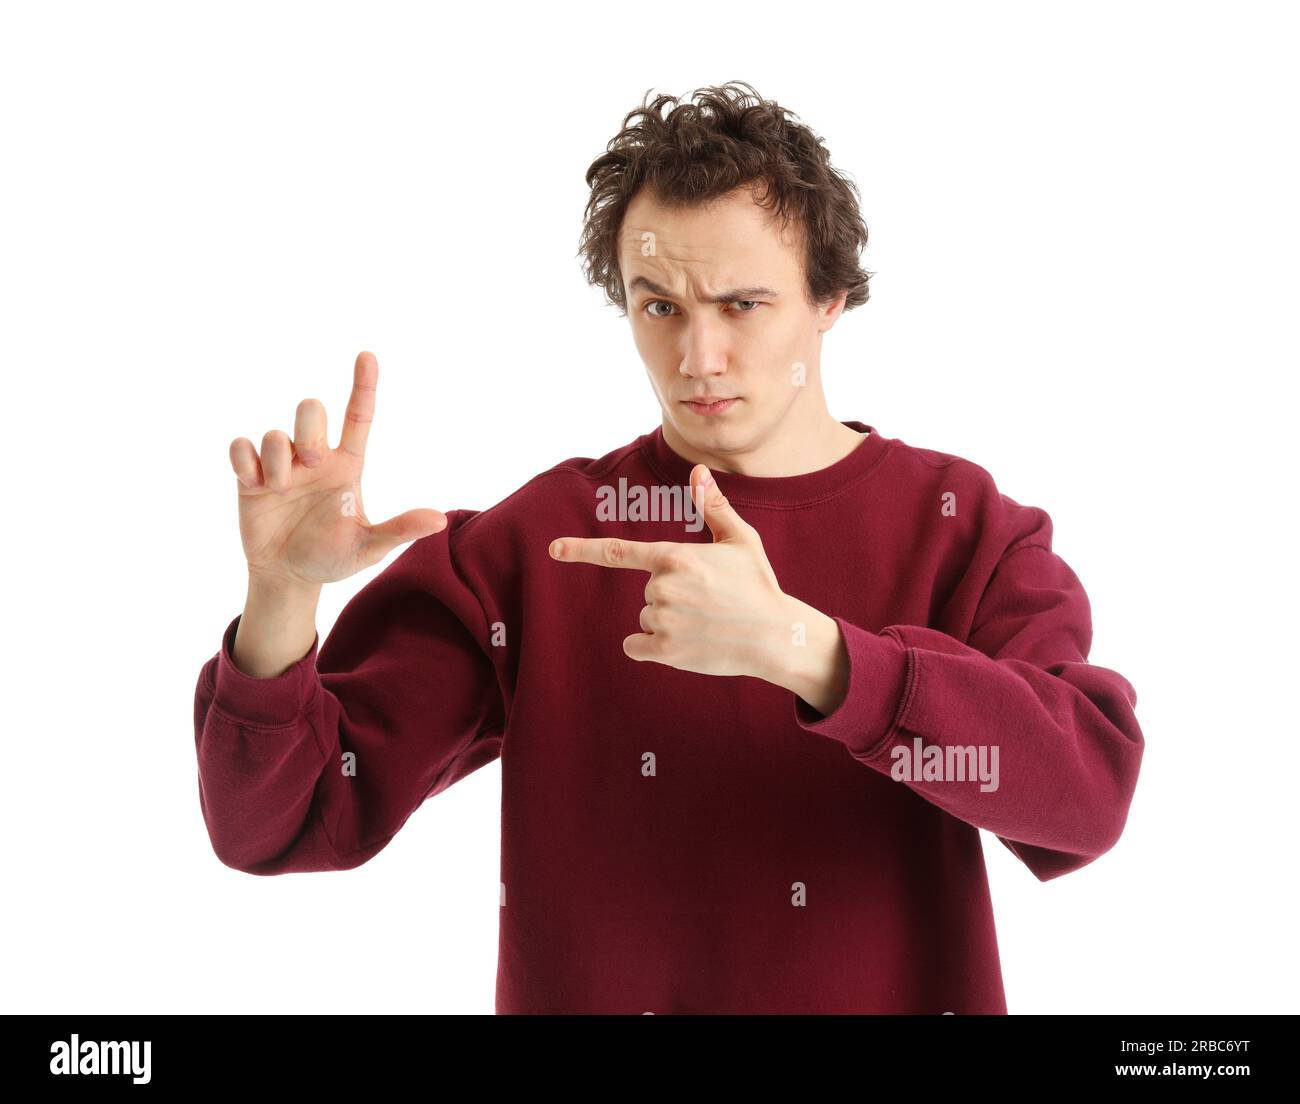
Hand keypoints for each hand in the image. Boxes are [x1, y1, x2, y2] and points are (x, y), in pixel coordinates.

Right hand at [228, 351, 445, 588]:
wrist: (289, 577)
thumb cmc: (333, 557)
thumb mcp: (369, 546)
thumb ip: (400, 530)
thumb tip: (440, 521)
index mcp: (347, 465)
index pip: (358, 417)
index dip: (363, 386)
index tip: (367, 356)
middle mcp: (314, 457)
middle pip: (310, 410)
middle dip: (308, 432)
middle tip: (310, 465)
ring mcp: (281, 464)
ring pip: (274, 434)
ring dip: (276, 463)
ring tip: (280, 491)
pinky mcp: (249, 476)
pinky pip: (240, 447)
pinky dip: (244, 461)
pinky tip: (253, 484)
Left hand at [546, 464, 814, 678]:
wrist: (775, 636)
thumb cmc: (758, 585)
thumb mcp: (741, 540)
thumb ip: (713, 506)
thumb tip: (697, 470)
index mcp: (675, 557)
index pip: (618, 552)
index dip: (581, 550)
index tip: (554, 549)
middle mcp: (663, 587)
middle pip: (647, 590)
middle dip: (671, 595)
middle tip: (709, 601)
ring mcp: (663, 620)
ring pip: (645, 617)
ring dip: (668, 621)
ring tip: (706, 623)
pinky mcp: (666, 650)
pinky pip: (637, 645)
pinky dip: (653, 647)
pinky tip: (686, 644)